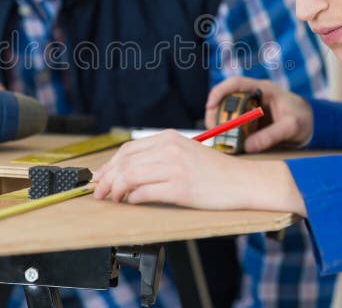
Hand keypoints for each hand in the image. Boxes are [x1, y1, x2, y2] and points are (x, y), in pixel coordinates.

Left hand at [92, 130, 306, 215]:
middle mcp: (169, 148)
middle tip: (97, 191)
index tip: (100, 176)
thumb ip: (159, 157)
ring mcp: (174, 167)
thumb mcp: (185, 153)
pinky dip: (132, 199)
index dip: (109, 165)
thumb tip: (127, 171)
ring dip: (115, 190)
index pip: (128, 149)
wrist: (243, 181)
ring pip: (129, 177)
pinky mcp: (180, 187)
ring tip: (111, 199)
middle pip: (124, 162)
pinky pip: (144, 193)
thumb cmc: (216, 172)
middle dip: (106, 178)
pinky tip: (130, 202)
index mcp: (169, 138)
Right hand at [205, 77, 312, 152]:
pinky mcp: (250, 120)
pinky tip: (227, 142)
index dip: (220, 92)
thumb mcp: (291, 127)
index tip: (210, 105)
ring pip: (227, 111)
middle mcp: (253, 96)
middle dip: (215, 112)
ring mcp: (250, 108)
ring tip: (218, 138)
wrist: (311, 124)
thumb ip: (271, 135)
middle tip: (212, 129)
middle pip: (226, 98)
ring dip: (219, 123)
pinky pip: (234, 123)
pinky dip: (228, 131)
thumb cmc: (302, 119)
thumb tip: (248, 146)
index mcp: (263, 89)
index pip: (236, 83)